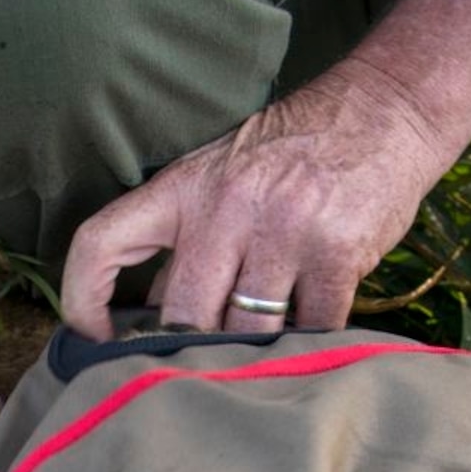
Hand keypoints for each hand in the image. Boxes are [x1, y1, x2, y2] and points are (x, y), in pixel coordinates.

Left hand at [59, 62, 465, 339]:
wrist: (387, 111)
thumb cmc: (295, 152)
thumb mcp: (223, 176)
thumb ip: (186, 238)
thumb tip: (149, 314)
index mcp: (184, 186)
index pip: (102, 241)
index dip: (83, 299)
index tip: (94, 338)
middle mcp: (226, 206)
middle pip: (183, 313)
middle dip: (193, 347)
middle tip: (205, 360)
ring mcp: (283, 230)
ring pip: (247, 332)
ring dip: (256, 350)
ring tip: (265, 346)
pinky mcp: (336, 253)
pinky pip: (310, 328)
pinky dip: (310, 341)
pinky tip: (313, 329)